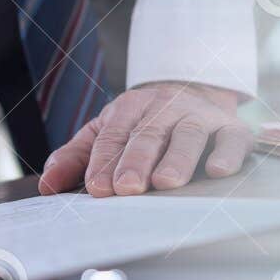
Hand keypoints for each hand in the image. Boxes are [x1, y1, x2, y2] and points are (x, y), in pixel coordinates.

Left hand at [39, 81, 252, 196]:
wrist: (194, 91)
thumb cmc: (144, 123)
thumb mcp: (106, 132)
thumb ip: (77, 157)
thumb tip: (47, 186)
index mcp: (130, 108)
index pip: (114, 136)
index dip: (105, 161)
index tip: (98, 188)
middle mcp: (166, 108)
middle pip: (149, 135)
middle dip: (136, 161)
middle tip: (127, 188)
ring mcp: (200, 116)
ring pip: (188, 135)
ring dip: (177, 158)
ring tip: (166, 182)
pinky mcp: (231, 128)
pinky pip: (231, 139)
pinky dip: (227, 153)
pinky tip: (217, 170)